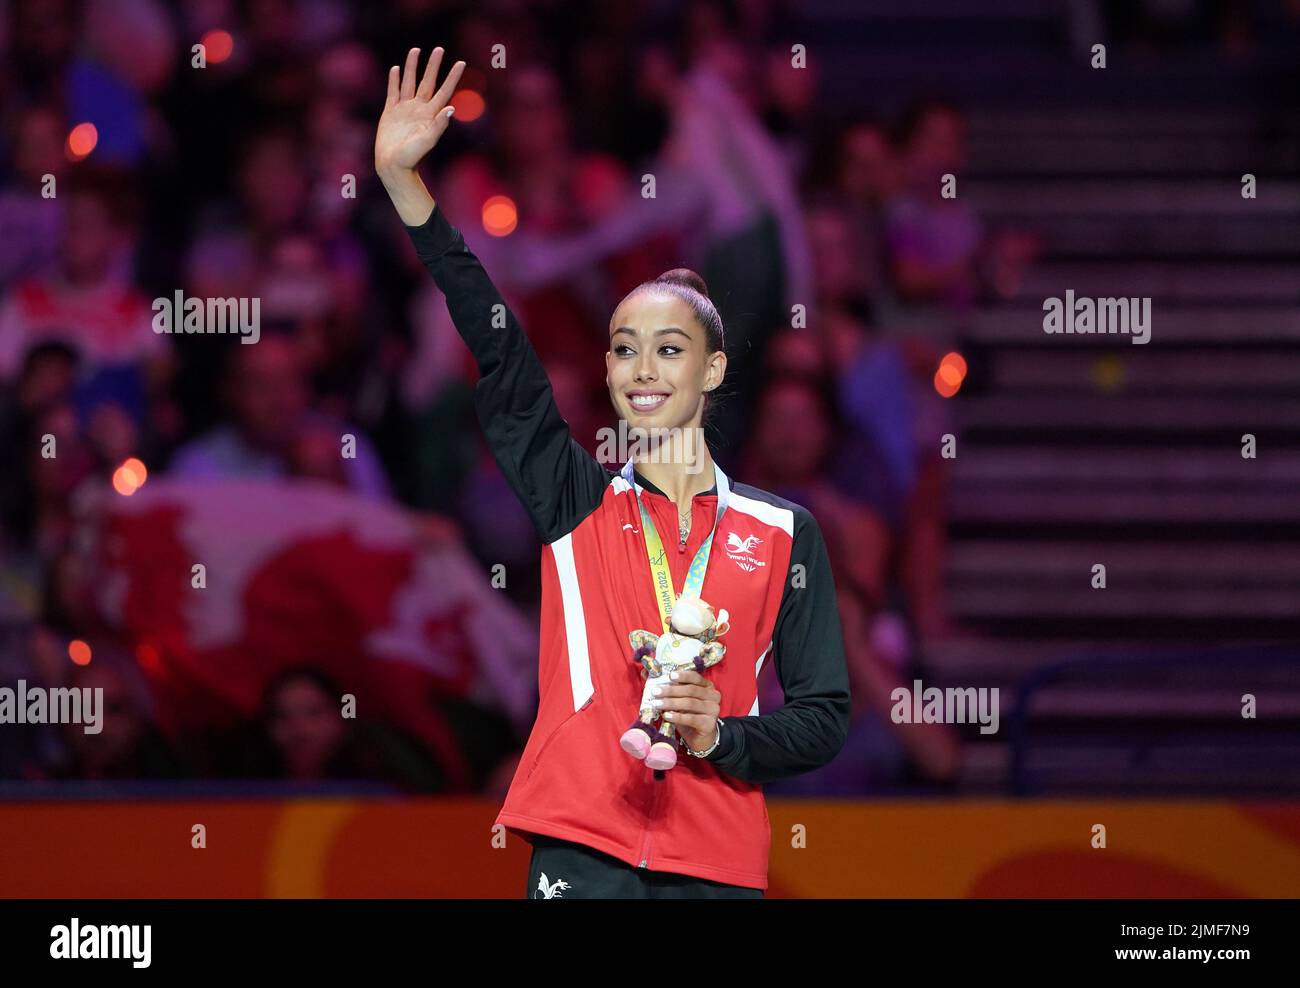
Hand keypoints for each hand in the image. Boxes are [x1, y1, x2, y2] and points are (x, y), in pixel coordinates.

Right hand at [375, 47, 464, 177]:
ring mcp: (404, 110)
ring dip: (412, 67)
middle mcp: (419, 109)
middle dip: (434, 65)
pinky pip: (393, 92)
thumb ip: (439, 125)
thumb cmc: (411, 157)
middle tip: (440, 49)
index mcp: (430, 114)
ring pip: (409, 82)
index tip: (461, 63)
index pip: (444, 91)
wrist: (393, 167)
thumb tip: (451, 108)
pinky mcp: (390, 112)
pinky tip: (396, 69)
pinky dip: (395, 80)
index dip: (453, 77)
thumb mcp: (427, 141)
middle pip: (428, 81)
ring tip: (415, 50)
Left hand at [655, 669, 720, 753]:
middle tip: (655, 691)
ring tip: (657, 704)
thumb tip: (645, 673)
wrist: (700, 738)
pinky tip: (666, 716)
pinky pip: (691, 718)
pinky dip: (677, 717)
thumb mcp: (680, 700)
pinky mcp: (709, 724)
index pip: (696, 677)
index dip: (683, 676)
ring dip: (671, 703)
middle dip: (671, 691)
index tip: (669, 676)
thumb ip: (668, 687)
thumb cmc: (689, 715)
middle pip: (691, 690)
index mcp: (707, 686)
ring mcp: (713, 710)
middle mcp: (713, 696)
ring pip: (690, 703)